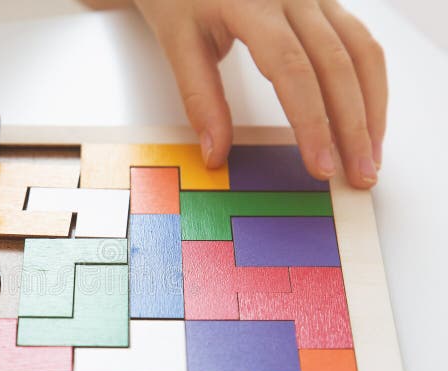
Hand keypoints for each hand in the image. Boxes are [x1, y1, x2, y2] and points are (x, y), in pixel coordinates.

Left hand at [134, 0, 385, 187]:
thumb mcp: (178, 43)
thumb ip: (199, 98)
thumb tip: (216, 155)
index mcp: (251, 3)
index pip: (291, 69)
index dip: (311, 122)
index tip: (320, 166)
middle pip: (336, 65)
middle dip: (352, 126)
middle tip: (358, 175)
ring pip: (361, 52)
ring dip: (371, 108)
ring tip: (369, 157)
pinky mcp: (327, 1)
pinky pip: (360, 42)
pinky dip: (369, 84)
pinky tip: (368, 120)